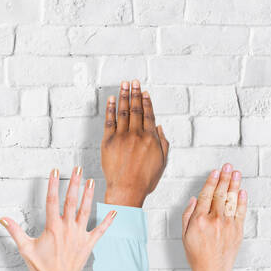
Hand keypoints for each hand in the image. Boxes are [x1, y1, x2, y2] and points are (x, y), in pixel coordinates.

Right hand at [0, 168, 115, 270]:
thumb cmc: (41, 266)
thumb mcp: (25, 247)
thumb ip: (14, 231)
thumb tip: (3, 219)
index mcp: (53, 227)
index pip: (52, 200)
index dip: (53, 184)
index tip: (55, 171)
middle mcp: (68, 228)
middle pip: (71, 201)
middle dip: (74, 183)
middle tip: (77, 169)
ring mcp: (79, 235)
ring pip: (85, 211)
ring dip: (89, 195)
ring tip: (91, 182)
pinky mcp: (88, 244)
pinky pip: (100, 231)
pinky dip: (108, 221)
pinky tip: (114, 212)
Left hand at [100, 80, 168, 206]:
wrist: (127, 188)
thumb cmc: (145, 179)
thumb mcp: (162, 161)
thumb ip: (163, 143)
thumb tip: (160, 127)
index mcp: (151, 138)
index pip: (149, 114)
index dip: (146, 101)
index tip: (144, 91)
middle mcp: (137, 134)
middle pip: (136, 109)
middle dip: (134, 93)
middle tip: (133, 81)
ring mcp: (122, 136)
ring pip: (123, 111)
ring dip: (123, 96)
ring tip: (123, 84)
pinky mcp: (108, 141)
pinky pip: (109, 121)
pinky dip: (110, 108)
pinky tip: (110, 99)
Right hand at [182, 164, 245, 270]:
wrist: (212, 270)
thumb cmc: (197, 253)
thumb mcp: (184, 233)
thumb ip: (188, 214)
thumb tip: (194, 200)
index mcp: (199, 219)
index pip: (206, 194)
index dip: (211, 181)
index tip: (215, 172)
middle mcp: (214, 219)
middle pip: (221, 194)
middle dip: (224, 178)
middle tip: (228, 167)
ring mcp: (228, 224)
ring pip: (232, 200)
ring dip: (234, 185)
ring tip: (236, 174)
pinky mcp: (237, 230)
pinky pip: (241, 212)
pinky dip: (242, 201)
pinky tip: (242, 192)